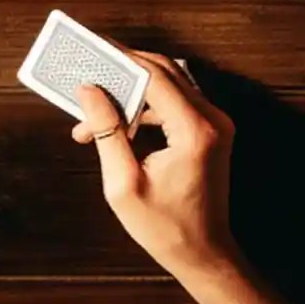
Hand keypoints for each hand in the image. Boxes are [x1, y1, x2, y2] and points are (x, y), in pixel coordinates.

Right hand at [72, 51, 238, 277]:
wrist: (204, 253)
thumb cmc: (165, 227)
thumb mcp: (123, 183)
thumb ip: (107, 131)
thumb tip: (89, 91)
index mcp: (194, 131)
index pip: (153, 76)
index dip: (120, 60)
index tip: (91, 50)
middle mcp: (213, 120)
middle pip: (163, 71)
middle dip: (122, 70)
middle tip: (88, 72)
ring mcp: (216, 123)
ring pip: (168, 84)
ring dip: (131, 92)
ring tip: (95, 115)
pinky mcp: (212, 130)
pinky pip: (176, 102)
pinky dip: (146, 106)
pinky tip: (119, 125)